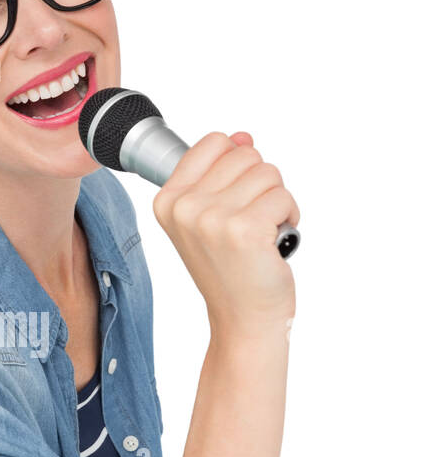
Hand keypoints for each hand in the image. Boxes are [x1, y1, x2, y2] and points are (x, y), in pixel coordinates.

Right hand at [152, 131, 298, 338]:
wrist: (242, 319)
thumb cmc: (230, 271)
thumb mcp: (210, 217)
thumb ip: (221, 172)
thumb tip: (242, 137)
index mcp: (168, 200)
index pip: (215, 143)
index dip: (237, 167)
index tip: (233, 201)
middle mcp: (184, 207)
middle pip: (245, 154)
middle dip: (260, 186)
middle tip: (249, 223)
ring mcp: (212, 218)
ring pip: (268, 172)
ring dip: (276, 201)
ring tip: (261, 233)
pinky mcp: (244, 229)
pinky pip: (284, 196)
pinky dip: (288, 216)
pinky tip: (273, 242)